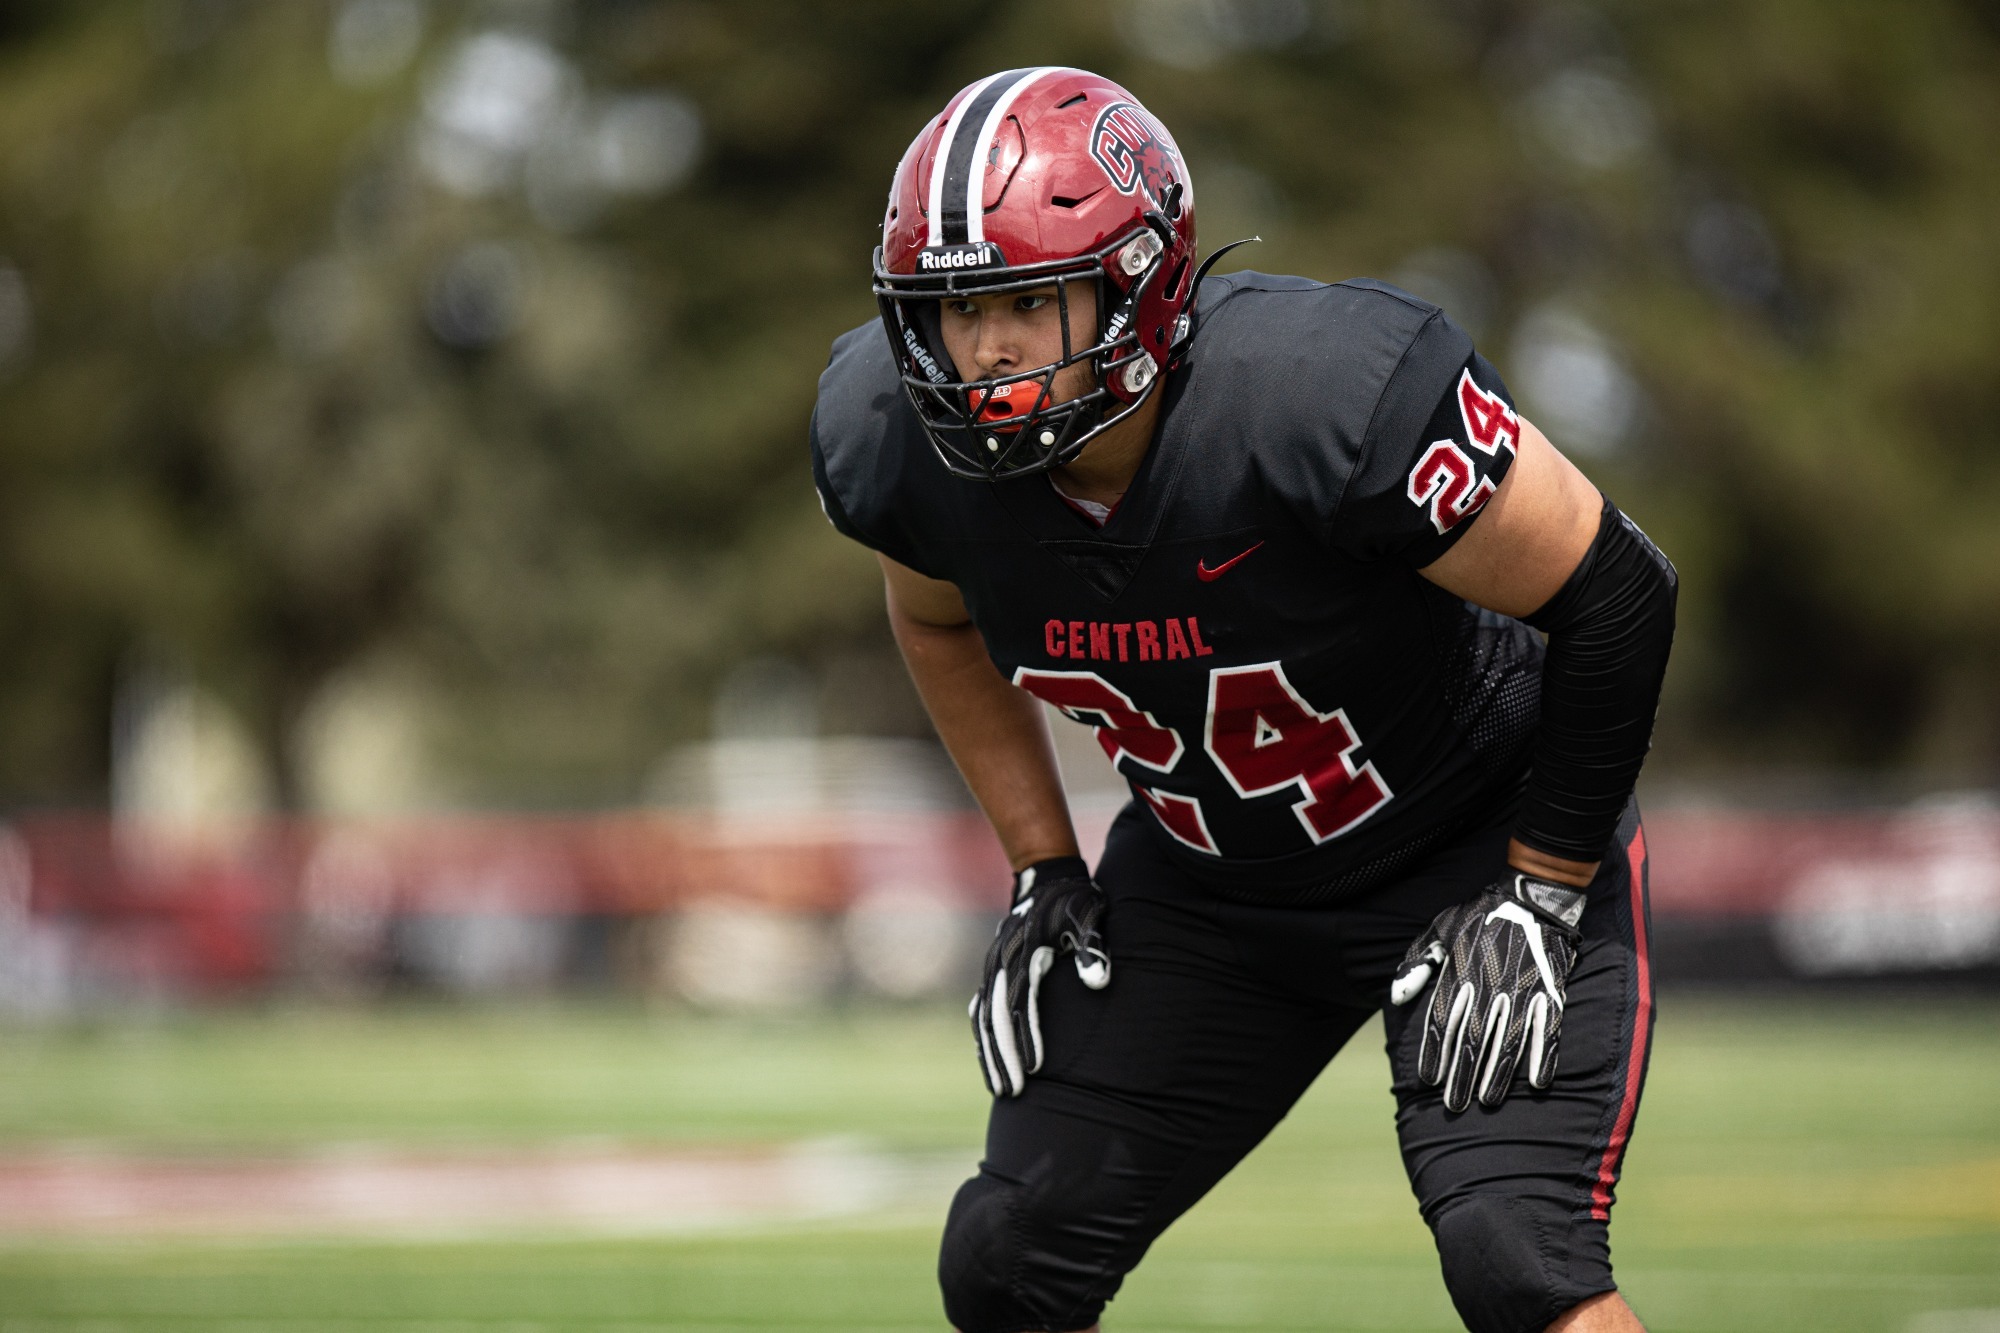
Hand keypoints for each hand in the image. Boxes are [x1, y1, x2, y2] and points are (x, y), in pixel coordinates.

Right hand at [971, 856, 1110, 1096]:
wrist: (1046, 879)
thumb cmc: (1072, 901)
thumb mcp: (1088, 915)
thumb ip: (1094, 947)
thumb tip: (1099, 982)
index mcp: (1022, 951)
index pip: (1020, 1003)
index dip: (1026, 1037)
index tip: (1035, 1069)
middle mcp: (1000, 962)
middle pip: (995, 1018)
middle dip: (1002, 1057)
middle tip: (1011, 1092)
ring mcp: (993, 968)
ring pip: (983, 1018)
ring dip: (989, 1054)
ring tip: (999, 1089)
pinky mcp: (993, 972)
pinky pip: (981, 1011)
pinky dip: (983, 1039)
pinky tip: (990, 1061)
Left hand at [1390, 872, 1586, 1111]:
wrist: (1532, 897)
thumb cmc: (1480, 916)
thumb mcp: (1440, 930)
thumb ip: (1417, 963)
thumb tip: (1397, 996)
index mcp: (1461, 972)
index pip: (1443, 1021)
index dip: (1435, 1053)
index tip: (1429, 1080)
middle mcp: (1490, 984)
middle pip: (1472, 1039)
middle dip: (1462, 1074)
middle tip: (1454, 1105)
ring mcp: (1523, 989)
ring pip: (1508, 1041)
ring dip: (1498, 1074)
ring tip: (1488, 1100)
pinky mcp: (1551, 991)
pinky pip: (1549, 1030)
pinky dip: (1545, 1056)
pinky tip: (1538, 1083)